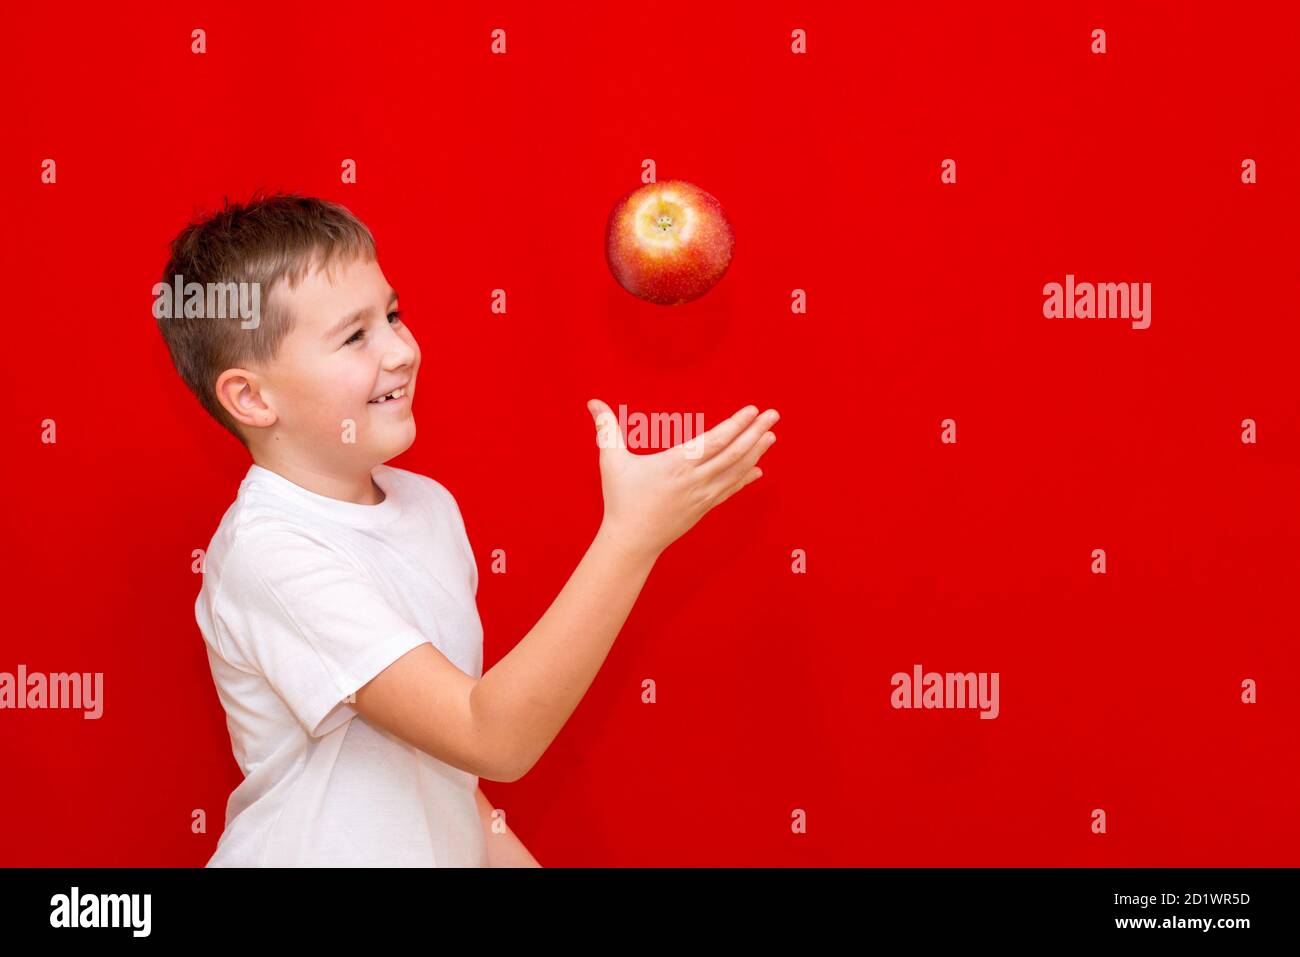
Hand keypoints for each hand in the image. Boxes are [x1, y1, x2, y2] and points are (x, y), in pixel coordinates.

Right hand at [586, 399, 778, 560]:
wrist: (631, 541)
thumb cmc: (620, 499)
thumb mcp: (611, 460)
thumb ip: (606, 428)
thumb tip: (593, 402)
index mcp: (677, 464)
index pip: (714, 441)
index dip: (736, 425)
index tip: (753, 411)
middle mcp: (695, 480)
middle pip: (733, 454)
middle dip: (755, 433)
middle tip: (774, 415)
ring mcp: (703, 496)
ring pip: (736, 472)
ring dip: (756, 452)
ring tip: (771, 436)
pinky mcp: (704, 508)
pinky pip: (730, 490)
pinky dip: (745, 478)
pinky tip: (759, 470)